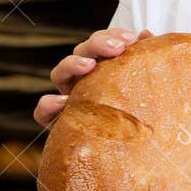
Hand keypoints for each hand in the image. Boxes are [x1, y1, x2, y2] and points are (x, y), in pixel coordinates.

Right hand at [33, 27, 150, 126]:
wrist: (133, 156)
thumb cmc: (142, 115)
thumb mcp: (146, 85)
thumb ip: (146, 58)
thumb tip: (147, 34)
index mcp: (105, 69)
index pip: (101, 42)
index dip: (112, 35)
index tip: (131, 39)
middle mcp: (84, 81)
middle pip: (81, 52)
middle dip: (98, 44)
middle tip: (117, 48)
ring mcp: (70, 100)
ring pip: (59, 73)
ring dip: (72, 65)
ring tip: (89, 66)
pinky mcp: (59, 124)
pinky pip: (43, 112)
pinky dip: (49, 104)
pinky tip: (64, 102)